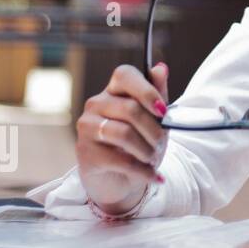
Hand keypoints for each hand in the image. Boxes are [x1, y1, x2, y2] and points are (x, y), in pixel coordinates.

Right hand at [76, 63, 169, 213]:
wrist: (122, 179)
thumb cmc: (140, 143)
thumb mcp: (155, 120)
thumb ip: (158, 94)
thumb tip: (161, 67)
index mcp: (115, 90)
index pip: (125, 74)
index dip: (147, 90)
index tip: (163, 110)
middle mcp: (96, 104)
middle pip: (130, 108)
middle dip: (154, 130)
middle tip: (162, 144)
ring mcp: (87, 127)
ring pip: (124, 133)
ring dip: (147, 150)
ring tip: (154, 158)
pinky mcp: (85, 152)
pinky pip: (119, 159)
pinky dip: (142, 170)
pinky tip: (153, 175)